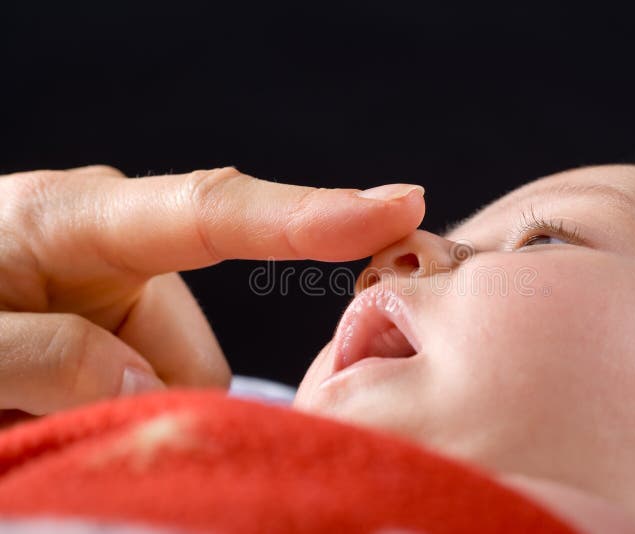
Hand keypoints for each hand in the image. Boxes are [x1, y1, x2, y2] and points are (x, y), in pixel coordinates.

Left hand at [0, 165, 424, 415]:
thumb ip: (51, 357)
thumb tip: (156, 392)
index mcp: (79, 216)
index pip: (217, 210)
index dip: (311, 214)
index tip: (399, 205)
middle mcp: (119, 248)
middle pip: (194, 351)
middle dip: (157, 405)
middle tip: (63, 428)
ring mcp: (120, 297)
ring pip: (179, 386)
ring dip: (128, 420)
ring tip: (33, 419)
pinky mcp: (116, 335)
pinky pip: (158, 393)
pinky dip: (122, 420)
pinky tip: (52, 416)